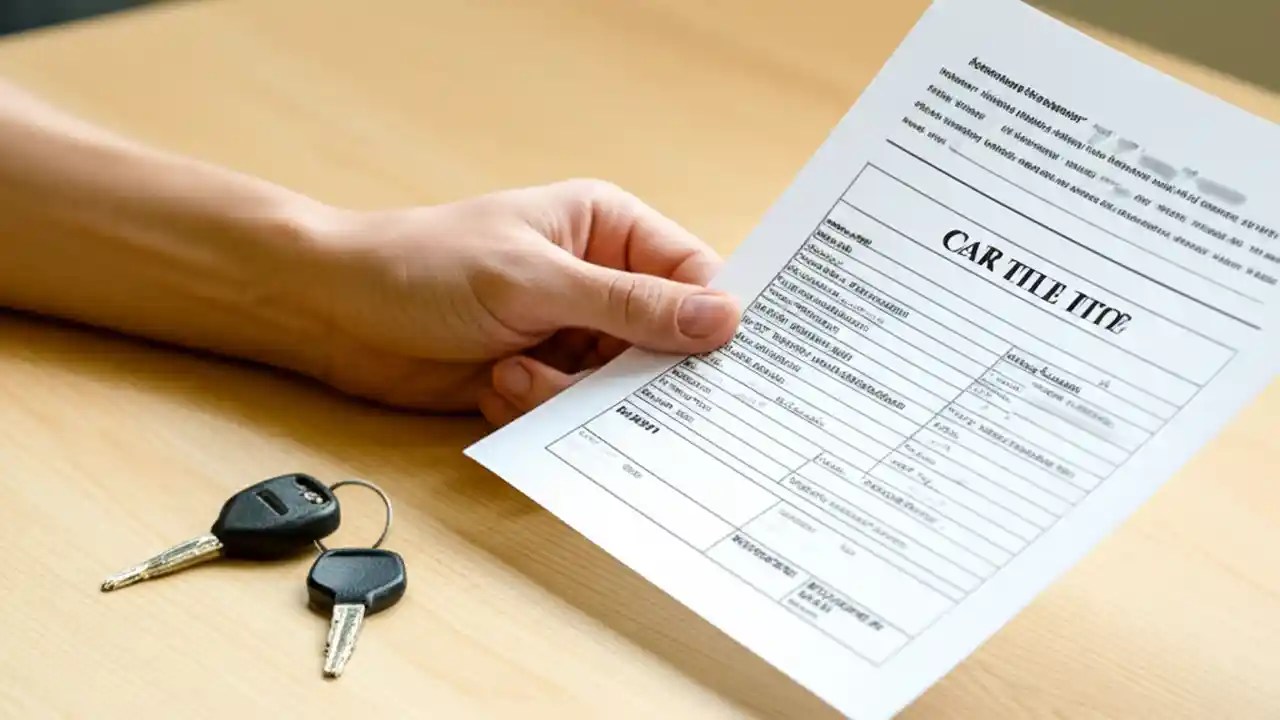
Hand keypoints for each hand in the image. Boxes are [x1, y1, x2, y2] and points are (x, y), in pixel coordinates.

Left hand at [302, 179, 740, 424]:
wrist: (334, 312)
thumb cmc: (423, 265)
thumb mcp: (534, 280)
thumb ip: (629, 305)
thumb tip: (721, 318)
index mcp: (606, 228)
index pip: (693, 274)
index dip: (712, 319)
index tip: (720, 364)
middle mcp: (596, 280)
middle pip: (663, 341)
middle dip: (632, 371)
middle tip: (602, 382)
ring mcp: (568, 331)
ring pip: (617, 386)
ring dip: (569, 390)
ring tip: (514, 368)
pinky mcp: (540, 376)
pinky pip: (573, 410)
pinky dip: (538, 405)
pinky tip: (496, 380)